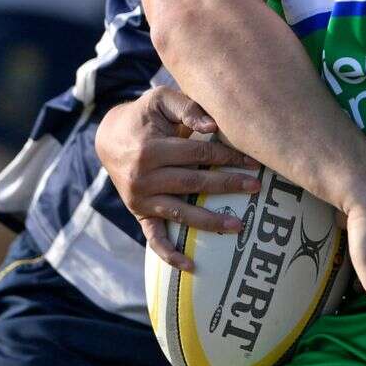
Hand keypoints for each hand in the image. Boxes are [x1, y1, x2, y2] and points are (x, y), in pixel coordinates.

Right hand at [94, 87, 261, 271]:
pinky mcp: (139, 213)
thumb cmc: (144, 116)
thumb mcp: (161, 100)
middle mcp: (144, 177)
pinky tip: (191, 265)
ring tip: (239, 225)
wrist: (109, 137)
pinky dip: (170, 254)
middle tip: (256, 188)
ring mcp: (141, 199)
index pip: (198, 154)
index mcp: (151, 149)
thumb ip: (187, 107)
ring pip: (181, 213)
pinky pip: (154, 238)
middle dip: (228, 185)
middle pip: (194, 183)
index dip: (227, 157)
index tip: (252, 162)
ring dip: (210, 221)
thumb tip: (213, 126)